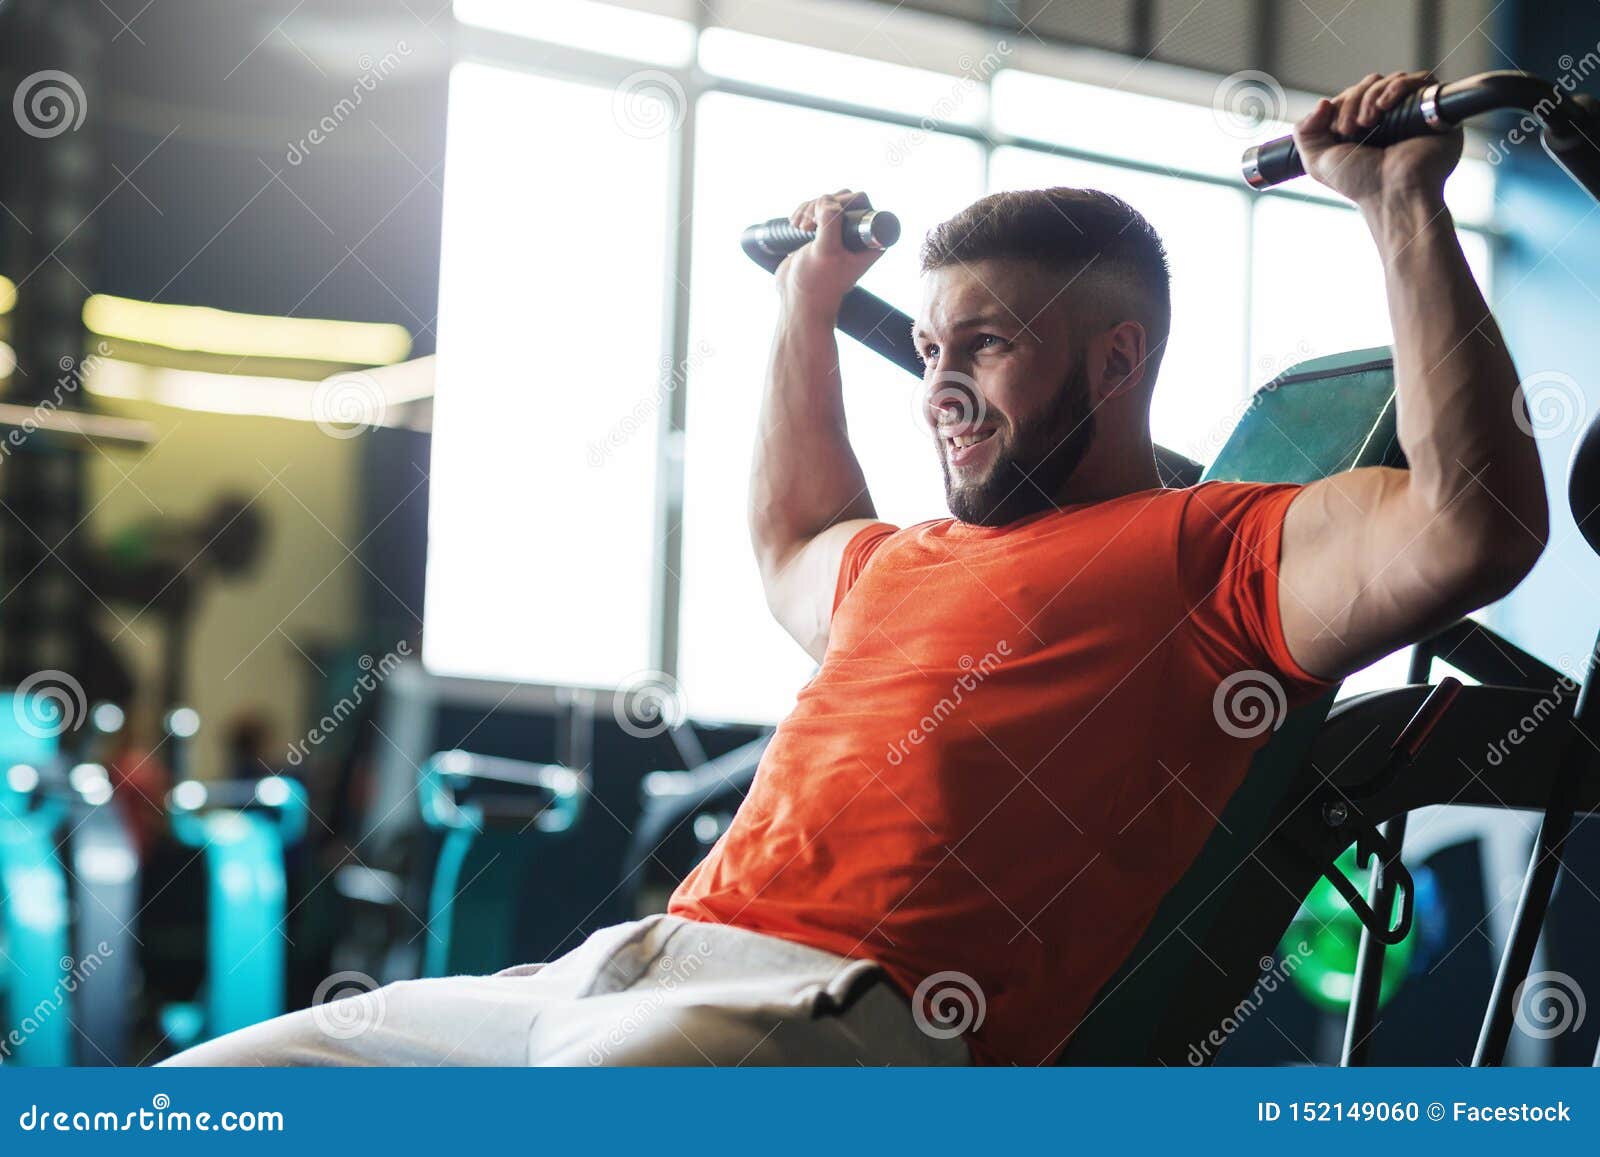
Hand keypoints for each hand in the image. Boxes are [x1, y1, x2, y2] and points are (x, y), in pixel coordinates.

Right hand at [774, 189, 883, 312]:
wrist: (797, 299)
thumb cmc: (816, 284)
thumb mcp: (826, 252)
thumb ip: (830, 223)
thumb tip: (826, 199)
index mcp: (869, 241)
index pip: (862, 203)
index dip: (841, 203)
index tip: (822, 219)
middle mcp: (858, 236)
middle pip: (843, 198)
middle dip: (822, 205)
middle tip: (808, 225)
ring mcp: (840, 234)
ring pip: (828, 201)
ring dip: (810, 208)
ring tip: (799, 227)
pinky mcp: (823, 234)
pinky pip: (816, 209)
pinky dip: (804, 211)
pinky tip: (795, 225)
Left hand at [1293, 70, 1461, 208]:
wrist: (1393, 193)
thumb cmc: (1360, 183)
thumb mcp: (1318, 161)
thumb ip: (1305, 132)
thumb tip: (1322, 102)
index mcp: (1364, 127)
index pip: (1351, 95)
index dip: (1341, 104)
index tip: (1338, 129)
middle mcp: (1389, 118)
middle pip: (1370, 84)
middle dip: (1353, 101)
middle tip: (1349, 128)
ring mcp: (1412, 112)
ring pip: (1391, 80)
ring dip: (1371, 96)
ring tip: (1367, 123)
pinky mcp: (1434, 109)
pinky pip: (1421, 80)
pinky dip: (1398, 87)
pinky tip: (1385, 106)